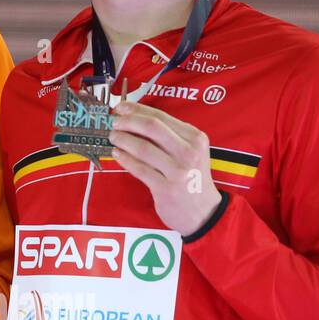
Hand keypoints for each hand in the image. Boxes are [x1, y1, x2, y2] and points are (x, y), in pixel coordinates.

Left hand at [109, 101, 222, 235]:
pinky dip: (125, 158)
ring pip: (142, 148)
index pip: (160, 116)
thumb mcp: (190, 151)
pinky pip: (139, 169)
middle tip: (114, 123)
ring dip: (123, 139)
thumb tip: (134, 117)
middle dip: (127, 122)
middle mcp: (189, 152)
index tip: (120, 107)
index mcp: (195, 138)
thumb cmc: (191, 176)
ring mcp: (178, 171)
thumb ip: (168, 135)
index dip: (136, 109)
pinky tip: (117, 153)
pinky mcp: (166, 188)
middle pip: (151, 127)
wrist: (204, 212)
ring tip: (113, 137)